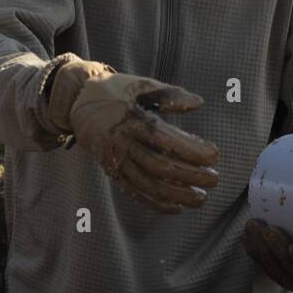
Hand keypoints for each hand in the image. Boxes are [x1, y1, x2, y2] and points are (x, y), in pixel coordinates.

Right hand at [47, 57, 219, 212]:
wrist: (77, 104)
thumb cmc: (116, 92)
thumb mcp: (141, 85)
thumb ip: (170, 95)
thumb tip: (199, 103)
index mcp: (132, 120)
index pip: (165, 139)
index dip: (191, 149)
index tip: (214, 155)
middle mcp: (123, 144)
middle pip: (159, 167)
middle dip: (190, 176)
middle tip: (215, 179)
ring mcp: (116, 161)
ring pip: (148, 185)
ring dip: (177, 195)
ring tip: (201, 198)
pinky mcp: (112, 172)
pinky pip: (134, 193)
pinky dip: (156, 204)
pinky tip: (177, 207)